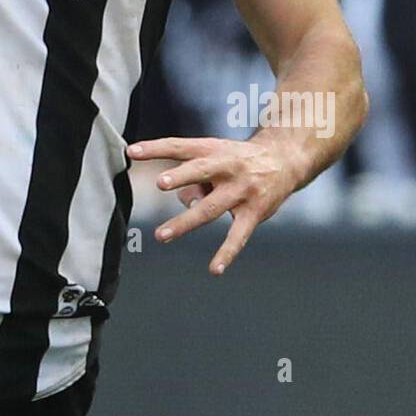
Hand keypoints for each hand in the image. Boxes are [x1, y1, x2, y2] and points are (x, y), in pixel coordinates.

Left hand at [127, 134, 307, 274]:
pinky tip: (215, 269)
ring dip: (186, 221)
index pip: (179, 146)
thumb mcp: (216, 157)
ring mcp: (241, 190)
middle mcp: (227, 167)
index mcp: (212, 148)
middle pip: (200, 170)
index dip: (156, 148)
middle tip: (160, 183)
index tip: (132, 151)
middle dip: (181, 177)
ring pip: (211, 207)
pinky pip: (238, 235)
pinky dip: (226, 253)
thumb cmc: (236, 160)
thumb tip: (185, 202)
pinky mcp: (255, 212)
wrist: (284, 159)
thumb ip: (195, 178)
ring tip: (161, 234)